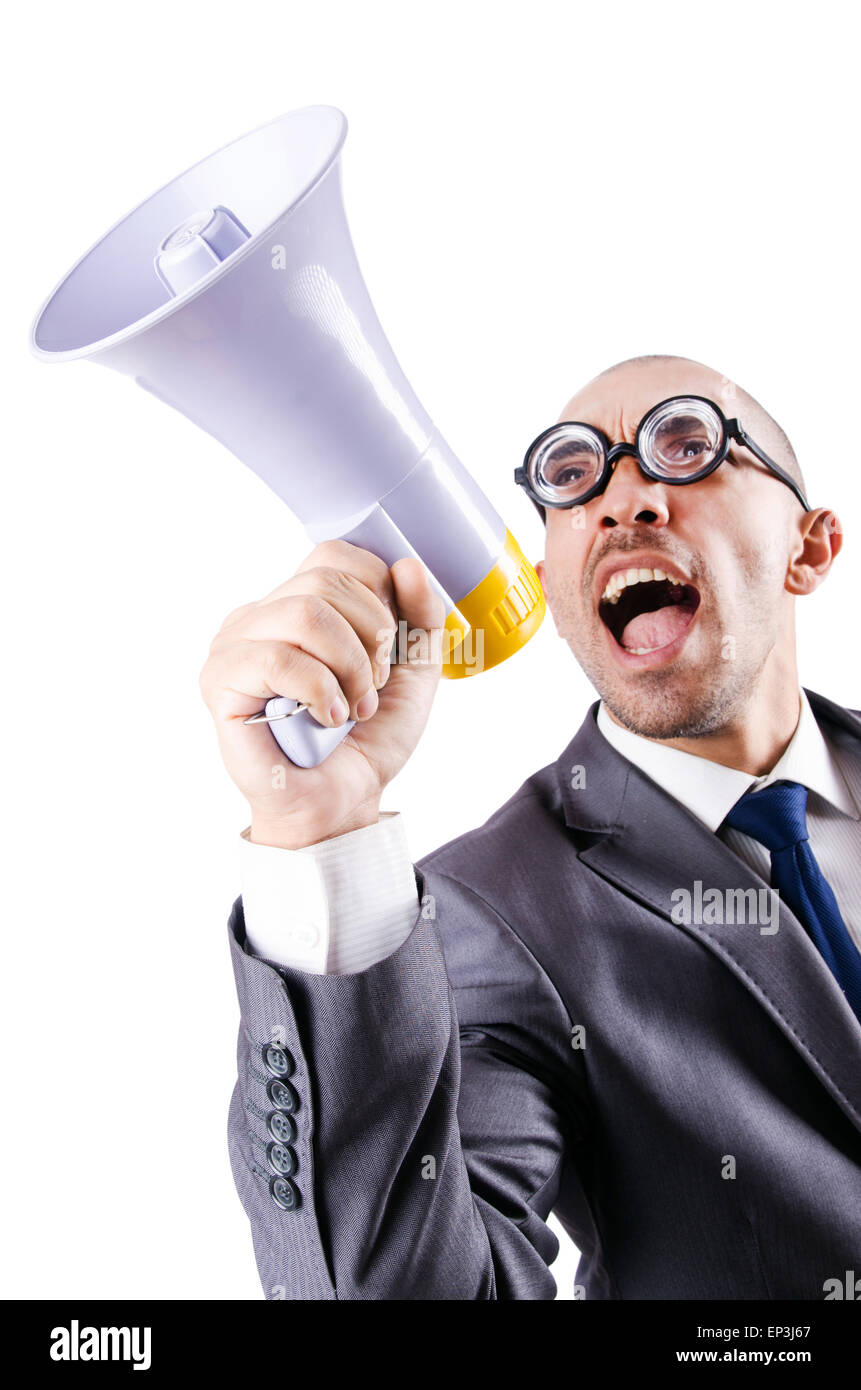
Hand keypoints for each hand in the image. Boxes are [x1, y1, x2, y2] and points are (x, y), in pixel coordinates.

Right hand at [200, 542, 445, 847]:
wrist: (340, 804)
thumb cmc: (366, 740)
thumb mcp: (414, 671)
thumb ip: (420, 616)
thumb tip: (408, 565)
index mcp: (298, 603)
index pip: (335, 555)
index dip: (377, 595)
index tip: (387, 650)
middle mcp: (260, 615)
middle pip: (325, 580)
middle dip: (372, 636)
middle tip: (373, 687)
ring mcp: (234, 644)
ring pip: (306, 613)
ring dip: (351, 665)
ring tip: (356, 705)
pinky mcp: (220, 681)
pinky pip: (278, 658)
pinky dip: (321, 689)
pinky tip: (329, 718)